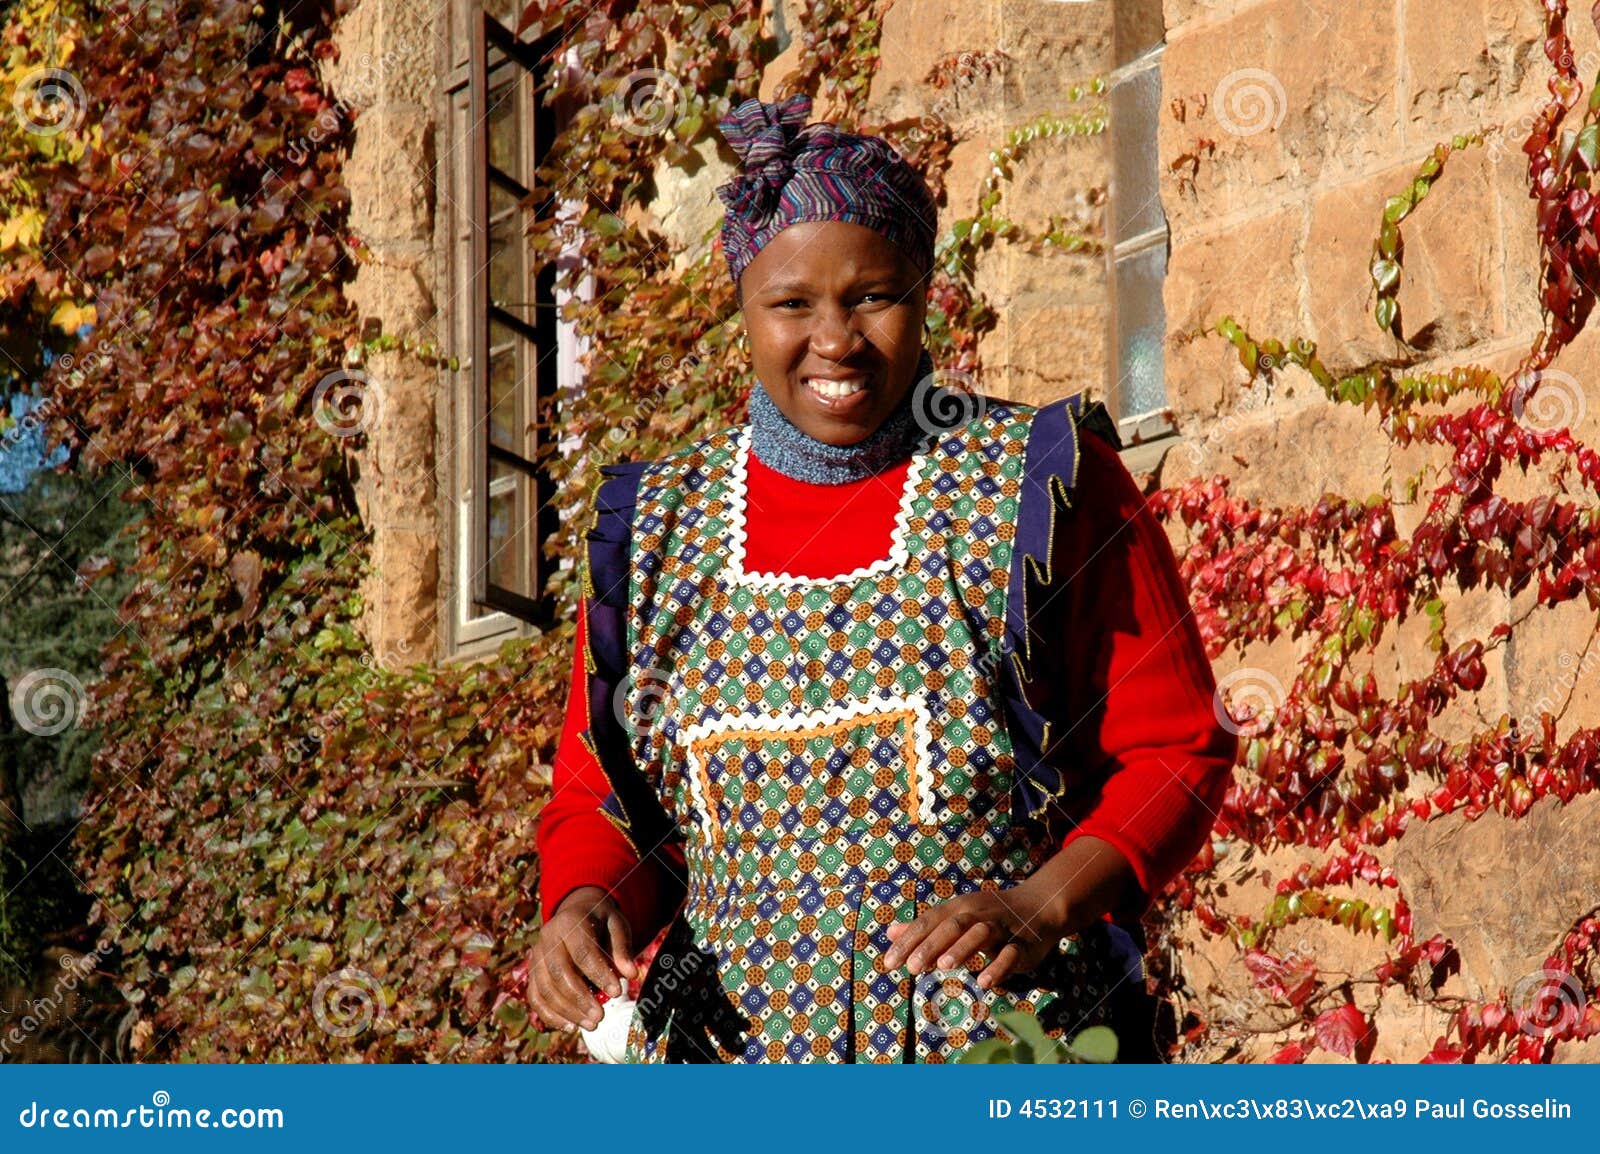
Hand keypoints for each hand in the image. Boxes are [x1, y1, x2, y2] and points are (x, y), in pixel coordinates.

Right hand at [525, 885, 637, 1031]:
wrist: (577, 913)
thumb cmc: (601, 922)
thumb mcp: (616, 925)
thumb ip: (622, 948)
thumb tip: (631, 974)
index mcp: (570, 922)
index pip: (582, 952)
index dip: (598, 974)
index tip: (617, 992)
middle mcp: (548, 938)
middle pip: (559, 972)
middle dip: (580, 998)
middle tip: (600, 1016)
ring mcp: (536, 956)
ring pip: (545, 989)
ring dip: (567, 1011)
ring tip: (592, 1024)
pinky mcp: (532, 972)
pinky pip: (535, 997)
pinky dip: (550, 1015)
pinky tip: (571, 1026)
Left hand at [881, 836, 1139, 989]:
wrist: (1039, 906)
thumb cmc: (989, 915)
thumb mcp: (956, 916)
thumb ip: (925, 927)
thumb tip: (890, 933)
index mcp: (958, 908)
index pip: (929, 922)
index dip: (908, 941)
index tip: (888, 963)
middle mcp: (977, 914)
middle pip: (951, 926)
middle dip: (930, 945)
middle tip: (909, 967)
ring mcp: (1001, 927)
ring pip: (980, 934)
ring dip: (961, 949)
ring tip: (942, 967)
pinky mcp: (1022, 944)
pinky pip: (1010, 954)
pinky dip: (998, 967)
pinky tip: (984, 983)